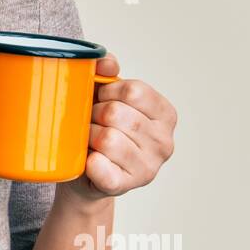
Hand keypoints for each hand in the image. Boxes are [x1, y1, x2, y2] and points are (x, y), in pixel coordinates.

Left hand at [58, 53, 177, 203]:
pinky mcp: (125, 186)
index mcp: (165, 114)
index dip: (107, 92)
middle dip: (93, 115)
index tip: (100, 100)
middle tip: (91, 123)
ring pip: (106, 139)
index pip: (133, 91)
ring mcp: (148, 167)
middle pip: (116, 113)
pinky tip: (89, 160)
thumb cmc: (99, 127)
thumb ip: (107, 70)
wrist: (85, 172)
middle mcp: (164, 142)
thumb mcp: (105, 94)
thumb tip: (105, 62)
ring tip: (89, 140)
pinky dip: (88, 162)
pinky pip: (99, 167)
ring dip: (88, 136)